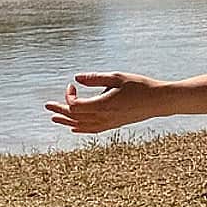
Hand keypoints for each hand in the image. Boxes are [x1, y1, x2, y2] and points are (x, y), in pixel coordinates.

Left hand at [44, 72, 166, 133]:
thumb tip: (76, 78)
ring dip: (67, 121)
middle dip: (60, 110)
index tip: (72, 84)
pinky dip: (81, 128)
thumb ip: (95, 78)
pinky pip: (92, 130)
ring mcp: (109, 123)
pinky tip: (74, 127)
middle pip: (75, 117)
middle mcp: (103, 118)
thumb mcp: (117, 77)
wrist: (158, 101)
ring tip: (55, 118)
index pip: (76, 105)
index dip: (69, 96)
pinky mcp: (114, 125)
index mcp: (102, 105)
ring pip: (82, 126)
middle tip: (47, 106)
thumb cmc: (139, 86)